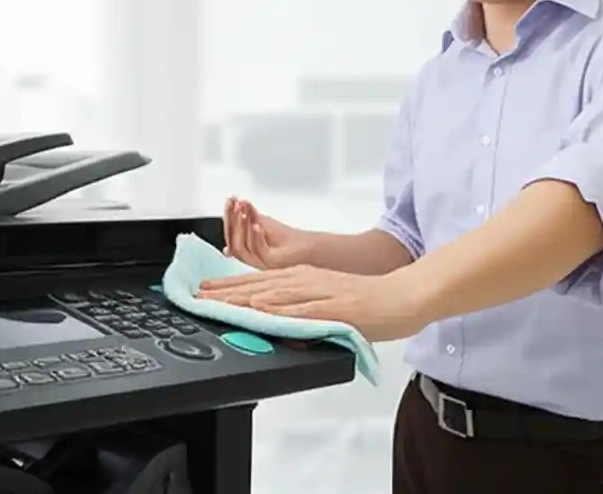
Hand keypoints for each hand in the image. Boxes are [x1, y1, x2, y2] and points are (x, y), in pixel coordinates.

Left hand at [195, 264, 427, 341]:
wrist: (406, 296)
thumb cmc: (371, 302)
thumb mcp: (327, 304)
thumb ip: (301, 311)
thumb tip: (277, 322)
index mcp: (304, 278)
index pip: (258, 281)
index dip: (228, 286)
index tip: (203, 291)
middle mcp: (308, 280)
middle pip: (258, 284)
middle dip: (224, 291)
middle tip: (196, 295)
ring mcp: (321, 292)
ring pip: (273, 293)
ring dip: (242, 298)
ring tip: (216, 302)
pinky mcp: (336, 306)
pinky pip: (303, 307)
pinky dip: (280, 309)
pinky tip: (261, 310)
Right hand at [222, 196, 315, 269]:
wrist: (304, 245)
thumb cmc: (284, 236)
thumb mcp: (262, 221)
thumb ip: (248, 214)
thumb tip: (235, 201)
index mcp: (245, 249)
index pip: (230, 233)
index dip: (229, 216)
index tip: (230, 200)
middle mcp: (250, 257)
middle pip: (233, 242)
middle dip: (233, 222)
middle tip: (234, 206)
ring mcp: (259, 262)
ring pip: (243, 247)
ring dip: (242, 228)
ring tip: (244, 213)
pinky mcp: (270, 263)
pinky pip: (259, 250)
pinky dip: (256, 236)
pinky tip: (257, 225)